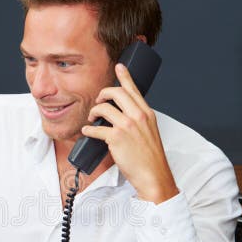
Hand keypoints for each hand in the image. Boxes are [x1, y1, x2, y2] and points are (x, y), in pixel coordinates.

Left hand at [81, 63, 178, 203]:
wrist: (153, 175)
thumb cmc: (150, 158)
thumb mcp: (150, 133)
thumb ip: (139, 121)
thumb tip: (122, 117)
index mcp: (147, 114)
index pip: (134, 90)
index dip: (125, 76)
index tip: (119, 66)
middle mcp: (138, 116)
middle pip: (116, 93)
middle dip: (103, 94)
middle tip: (98, 101)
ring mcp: (127, 126)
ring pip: (104, 107)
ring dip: (93, 111)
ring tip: (92, 119)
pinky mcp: (116, 137)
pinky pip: (96, 128)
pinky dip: (89, 129)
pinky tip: (88, 131)